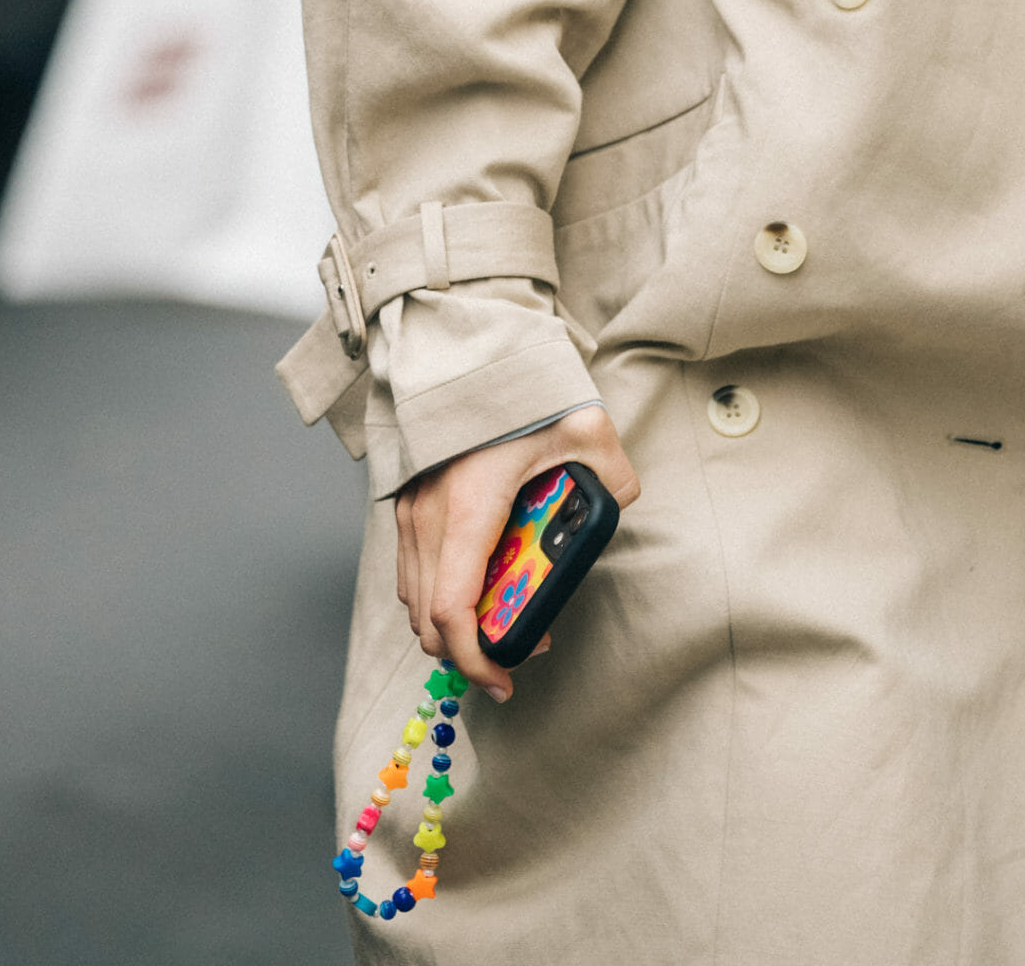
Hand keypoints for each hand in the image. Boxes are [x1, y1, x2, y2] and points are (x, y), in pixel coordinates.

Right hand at [395, 405, 638, 699]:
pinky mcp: (406, 500)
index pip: (452, 611)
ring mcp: (411, 507)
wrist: (469, 345)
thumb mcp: (585, 428)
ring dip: (452, 623)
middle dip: (471, 648)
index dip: (475, 660)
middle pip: (428, 620)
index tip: (505, 680)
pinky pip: (411, 570)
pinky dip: (438, 592)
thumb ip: (611, 473)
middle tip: (520, 644)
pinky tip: (477, 579)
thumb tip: (618, 506)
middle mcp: (429, 514)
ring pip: (414, 599)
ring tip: (501, 613)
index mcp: (469, 506)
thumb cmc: (522, 387)